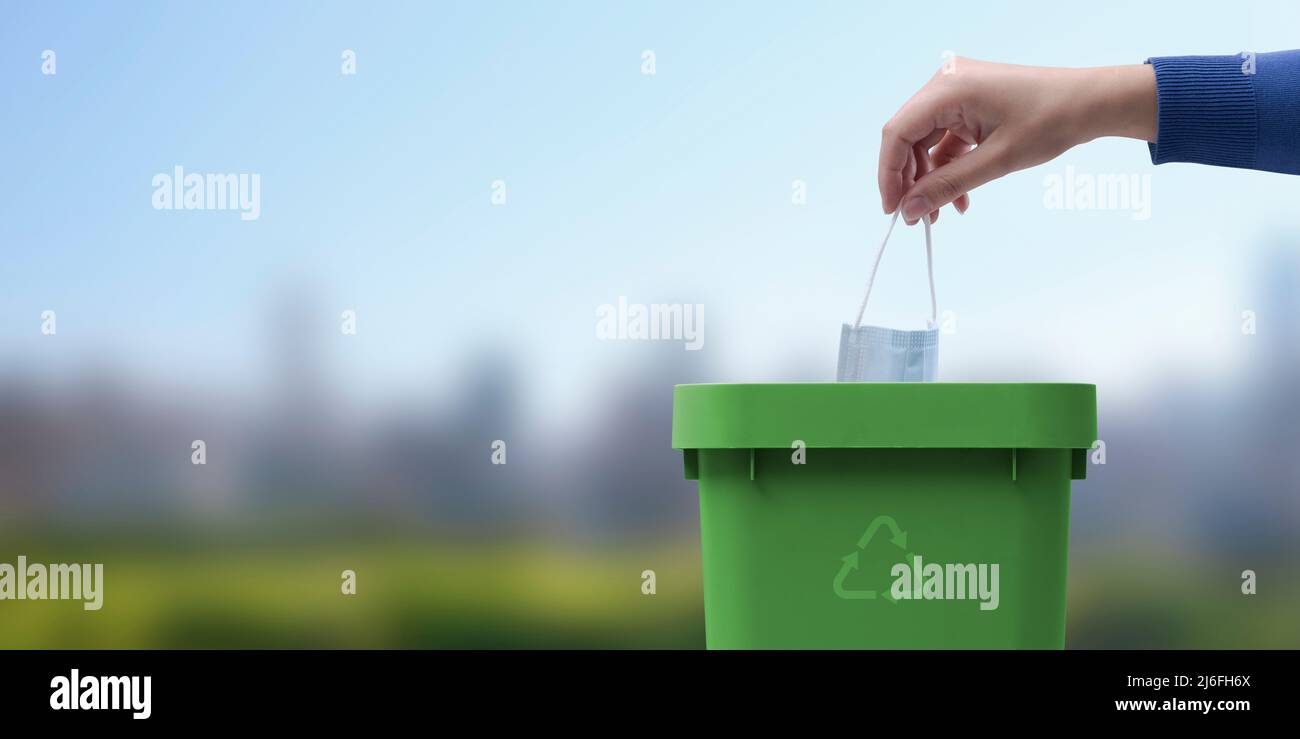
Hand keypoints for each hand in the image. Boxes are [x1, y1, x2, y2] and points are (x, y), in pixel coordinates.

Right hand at [878, 58, 1156, 223]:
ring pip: (924, 141)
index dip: (889, 175)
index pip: (898, 133)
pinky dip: (948, 167)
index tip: (893, 210)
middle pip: (907, 137)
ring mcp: (957, 92)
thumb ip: (947, 185)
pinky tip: (959, 197)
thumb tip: (909, 210)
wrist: (1090, 103)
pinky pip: (944, 139)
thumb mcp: (996, 161)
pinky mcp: (968, 103)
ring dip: (929, 178)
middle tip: (915, 216)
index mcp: (948, 88)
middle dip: (909, 179)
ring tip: (940, 213)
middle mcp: (946, 83)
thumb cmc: (1051, 120)